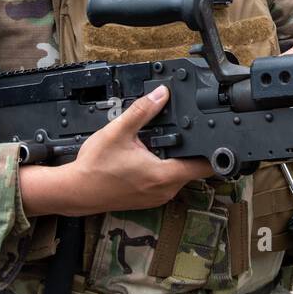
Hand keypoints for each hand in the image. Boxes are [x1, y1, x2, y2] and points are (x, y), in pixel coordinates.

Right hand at [20, 84, 212, 215]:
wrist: (75, 191)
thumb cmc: (94, 168)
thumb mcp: (118, 132)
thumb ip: (142, 111)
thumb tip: (161, 94)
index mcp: (164, 175)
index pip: (204, 167)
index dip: (214, 152)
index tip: (217, 139)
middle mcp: (165, 190)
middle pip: (193, 170)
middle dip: (192, 151)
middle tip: (187, 132)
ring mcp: (157, 197)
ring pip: (180, 176)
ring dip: (177, 160)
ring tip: (166, 142)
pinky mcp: (149, 199)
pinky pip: (166, 182)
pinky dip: (164, 169)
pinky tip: (151, 156)